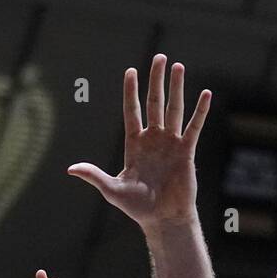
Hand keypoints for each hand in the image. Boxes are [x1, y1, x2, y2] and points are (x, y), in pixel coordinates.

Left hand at [68, 55, 210, 231]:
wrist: (163, 219)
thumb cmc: (138, 208)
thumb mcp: (112, 190)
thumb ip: (94, 176)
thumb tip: (71, 169)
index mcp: (135, 145)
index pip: (131, 112)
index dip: (131, 92)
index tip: (131, 71)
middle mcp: (153, 140)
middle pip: (154, 103)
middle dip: (156, 80)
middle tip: (159, 57)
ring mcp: (170, 144)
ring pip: (174, 109)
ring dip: (176, 88)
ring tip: (178, 66)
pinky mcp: (186, 152)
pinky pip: (193, 127)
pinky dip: (200, 111)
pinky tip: (205, 94)